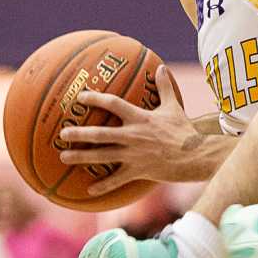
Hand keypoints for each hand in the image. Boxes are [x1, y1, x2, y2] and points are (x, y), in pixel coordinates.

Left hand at [58, 64, 199, 199]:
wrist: (195, 154)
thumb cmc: (184, 129)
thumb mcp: (174, 106)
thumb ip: (165, 87)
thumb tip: (161, 67)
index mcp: (139, 118)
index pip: (113, 104)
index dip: (95, 99)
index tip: (81, 96)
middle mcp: (132, 135)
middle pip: (100, 134)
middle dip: (79, 134)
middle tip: (62, 134)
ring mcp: (133, 155)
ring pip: (102, 156)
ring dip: (81, 157)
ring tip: (64, 158)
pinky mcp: (138, 170)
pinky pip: (117, 180)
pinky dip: (103, 186)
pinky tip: (90, 190)